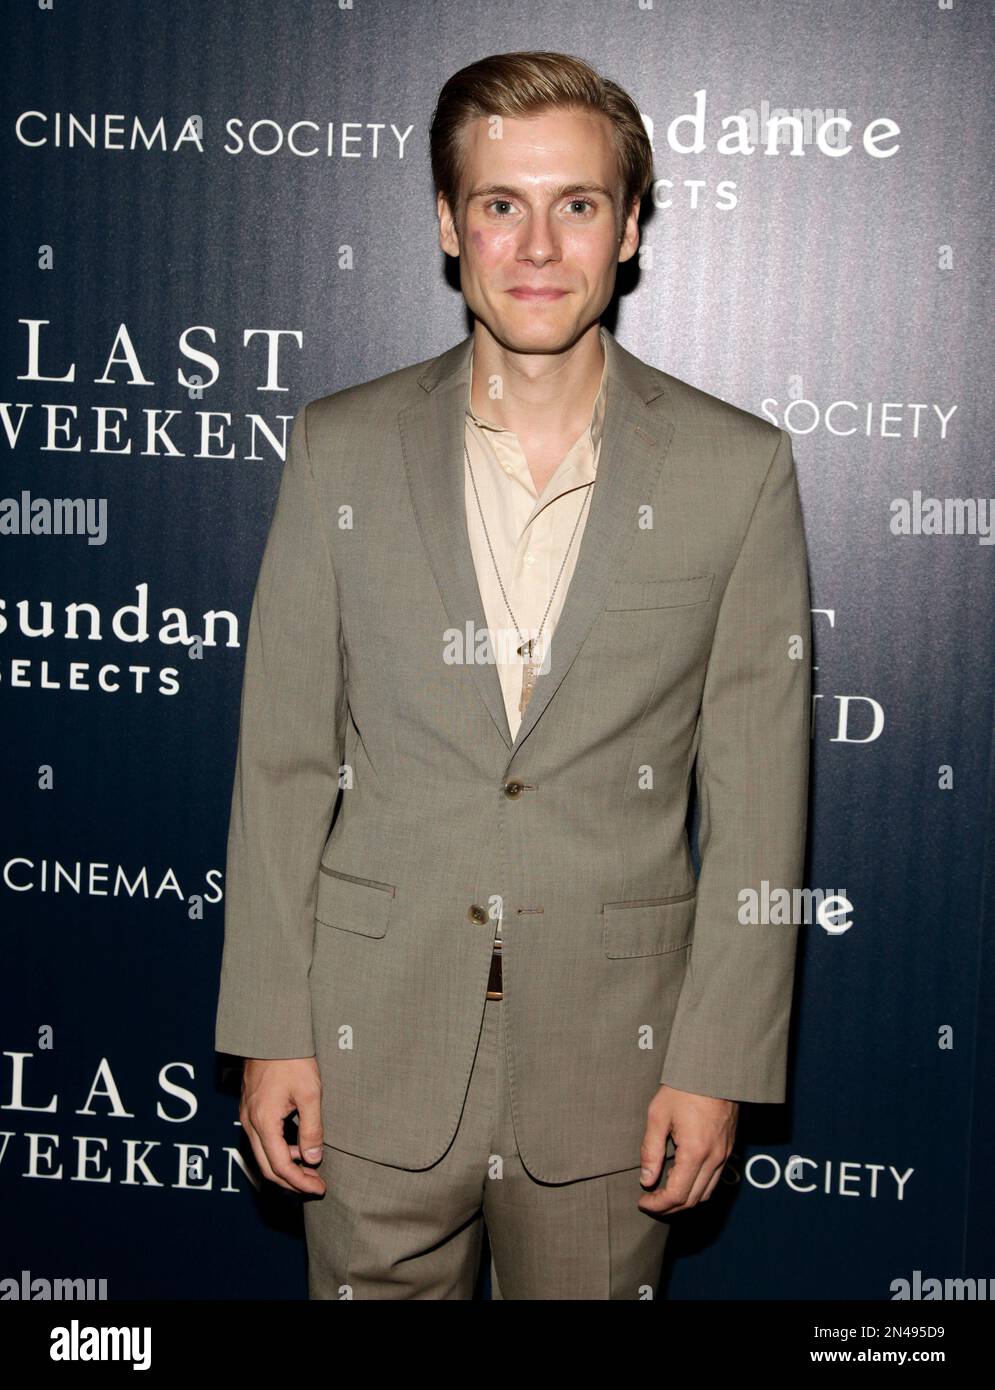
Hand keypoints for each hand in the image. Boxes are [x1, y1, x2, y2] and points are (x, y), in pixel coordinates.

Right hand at [240, 1056, 325, 1194]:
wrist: (271, 1033)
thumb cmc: (292, 1059)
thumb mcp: (309, 1093)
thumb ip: (311, 1128)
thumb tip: (312, 1158)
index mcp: (263, 1122)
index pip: (280, 1166)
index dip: (300, 1182)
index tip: (319, 1188)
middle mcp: (250, 1122)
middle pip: (267, 1167)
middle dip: (292, 1181)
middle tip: (315, 1185)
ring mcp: (247, 1116)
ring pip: (262, 1155)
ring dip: (285, 1166)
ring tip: (310, 1165)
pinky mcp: (250, 1109)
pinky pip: (260, 1140)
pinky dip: (278, 1150)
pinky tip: (297, 1145)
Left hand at [637, 1083, 737, 1214]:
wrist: (714, 1069)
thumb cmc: (684, 1088)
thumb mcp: (658, 1115)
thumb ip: (650, 1150)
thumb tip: (646, 1179)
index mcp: (695, 1152)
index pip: (676, 1195)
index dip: (657, 1205)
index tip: (642, 1202)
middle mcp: (714, 1159)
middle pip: (692, 1200)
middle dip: (669, 1208)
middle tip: (650, 1203)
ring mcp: (724, 1155)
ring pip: (706, 1194)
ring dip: (684, 1201)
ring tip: (664, 1195)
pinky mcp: (728, 1149)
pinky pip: (715, 1180)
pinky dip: (698, 1188)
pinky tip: (683, 1180)